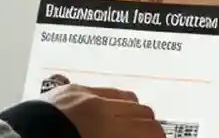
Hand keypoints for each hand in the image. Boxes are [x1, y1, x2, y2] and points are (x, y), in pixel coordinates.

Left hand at [42, 84, 163, 137]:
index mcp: (107, 128)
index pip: (150, 129)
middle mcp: (99, 105)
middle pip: (142, 110)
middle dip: (147, 127)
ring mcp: (83, 93)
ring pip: (125, 96)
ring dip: (131, 112)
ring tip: (125, 128)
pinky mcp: (68, 88)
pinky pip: (100, 90)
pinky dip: (109, 103)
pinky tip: (102, 118)